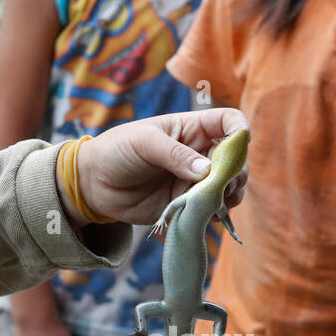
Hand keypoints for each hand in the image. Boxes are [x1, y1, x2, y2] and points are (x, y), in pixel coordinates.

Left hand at [70, 108, 249, 226]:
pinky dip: (217, 212)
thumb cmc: (116, 151)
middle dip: (236, 170)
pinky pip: (212, 208)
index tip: (242, 146)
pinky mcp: (187, 203)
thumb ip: (174, 154)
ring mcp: (194, 179)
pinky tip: (208, 214)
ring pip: (229, 185)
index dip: (239, 131)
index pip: (228, 122)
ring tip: (217, 200)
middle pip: (235, 158)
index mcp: (190, 128)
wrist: (93, 184)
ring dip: (231, 193)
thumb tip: (207, 170)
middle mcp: (198, 153)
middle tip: (223, 184)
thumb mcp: (143, 143)